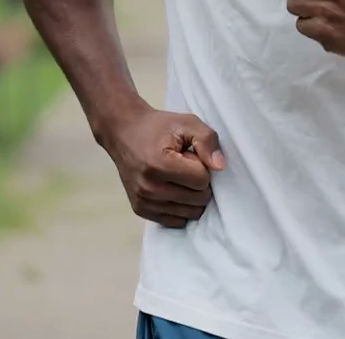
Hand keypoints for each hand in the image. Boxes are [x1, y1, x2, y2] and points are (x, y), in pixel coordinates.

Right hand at [100, 107, 225, 228]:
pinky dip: (181, 207)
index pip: (202, 180)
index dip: (202, 167)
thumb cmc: (158, 127)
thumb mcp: (187, 123)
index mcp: (159, 164)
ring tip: (177, 177)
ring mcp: (143, 201)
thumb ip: (207, 140)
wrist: (124, 132)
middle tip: (185, 166)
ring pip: (190, 213)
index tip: (190, 155)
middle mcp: (149, 187)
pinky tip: (172, 189)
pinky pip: (176, 221)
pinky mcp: (140, 210)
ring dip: (191, 196)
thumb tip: (220, 167)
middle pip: (198, 199)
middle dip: (199, 183)